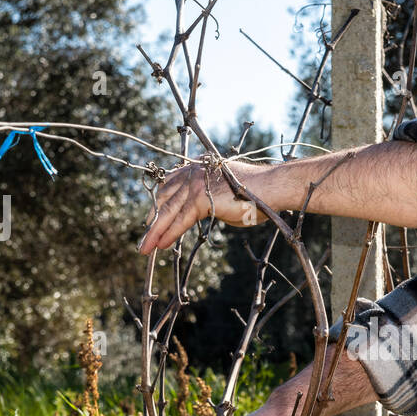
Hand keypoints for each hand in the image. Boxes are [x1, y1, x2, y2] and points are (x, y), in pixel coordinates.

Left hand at [138, 157, 267, 254]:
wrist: (270, 188)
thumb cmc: (257, 194)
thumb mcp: (226, 193)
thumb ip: (209, 199)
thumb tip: (202, 212)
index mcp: (198, 167)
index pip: (171, 185)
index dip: (160, 203)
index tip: (153, 217)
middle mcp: (193, 172)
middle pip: (164, 198)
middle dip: (153, 219)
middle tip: (146, 235)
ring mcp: (195, 184)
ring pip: (168, 211)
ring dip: (155, 231)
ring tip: (145, 248)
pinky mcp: (199, 199)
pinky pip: (179, 221)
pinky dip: (169, 234)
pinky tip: (160, 245)